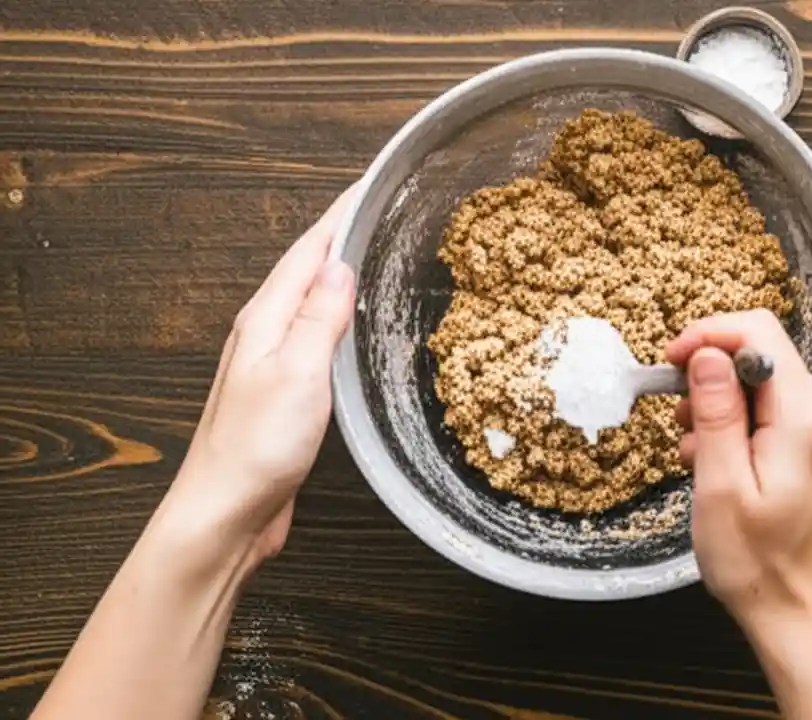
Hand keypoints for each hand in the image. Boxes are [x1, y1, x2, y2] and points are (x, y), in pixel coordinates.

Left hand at [162, 187, 355, 565]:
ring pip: (312, 304)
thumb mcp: (296, 373)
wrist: (224, 515)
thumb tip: (342, 266)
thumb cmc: (255, 450)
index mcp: (265, 319)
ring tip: (377, 255)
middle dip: (344, 235)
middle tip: (383, 209)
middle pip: (308, 270)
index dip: (342, 214)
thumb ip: (320, 317)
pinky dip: (339, 320)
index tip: (374, 184)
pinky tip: (356, 329)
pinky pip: (316, 340)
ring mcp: (272, 365)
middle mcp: (264, 334)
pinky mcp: (285, 396)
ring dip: (342, 276)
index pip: (309, 250)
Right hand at [667, 309, 811, 625]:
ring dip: (722, 407)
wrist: (803, 616)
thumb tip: (706, 354)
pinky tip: (722, 465)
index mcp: (806, 417)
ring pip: (765, 385)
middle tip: (680, 422)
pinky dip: (742, 426)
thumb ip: (715, 412)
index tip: (672, 362)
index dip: (708, 336)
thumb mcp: (720, 487)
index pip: (759, 332)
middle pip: (761, 355)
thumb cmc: (762, 566)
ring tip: (698, 456)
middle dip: (710, 378)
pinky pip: (777, 413)